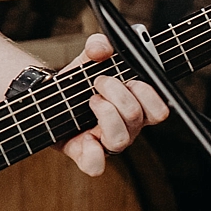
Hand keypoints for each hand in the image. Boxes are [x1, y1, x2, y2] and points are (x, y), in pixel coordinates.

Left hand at [57, 33, 169, 177]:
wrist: (51, 97)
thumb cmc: (81, 80)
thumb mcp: (90, 57)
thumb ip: (99, 45)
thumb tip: (101, 48)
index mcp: (137, 107)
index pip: (159, 110)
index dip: (147, 93)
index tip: (130, 78)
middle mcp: (127, 128)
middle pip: (138, 118)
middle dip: (118, 93)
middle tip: (100, 82)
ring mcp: (106, 142)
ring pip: (120, 140)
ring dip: (105, 113)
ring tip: (91, 100)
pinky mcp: (84, 153)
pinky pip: (95, 165)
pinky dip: (92, 153)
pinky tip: (85, 138)